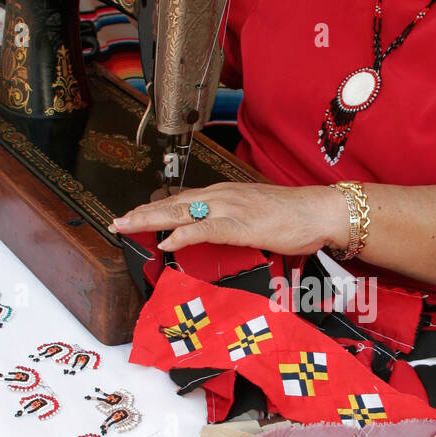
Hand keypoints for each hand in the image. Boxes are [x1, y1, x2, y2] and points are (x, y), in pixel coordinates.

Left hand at [110, 181, 349, 255]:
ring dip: (152, 219)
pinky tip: (167, 241)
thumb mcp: (254, 217)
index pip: (181, 200)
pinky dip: (184, 235)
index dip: (155, 208)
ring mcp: (230, 209)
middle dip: (143, 212)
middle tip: (117, 220)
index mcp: (224, 196)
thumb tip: (214, 233)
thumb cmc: (292, 217)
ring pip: (182, 212)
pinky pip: (206, 229)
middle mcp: (221, 197)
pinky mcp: (240, 225)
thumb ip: (231, 223)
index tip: (133, 214)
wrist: (318, 211)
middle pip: (173, 203)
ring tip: (128, 225)